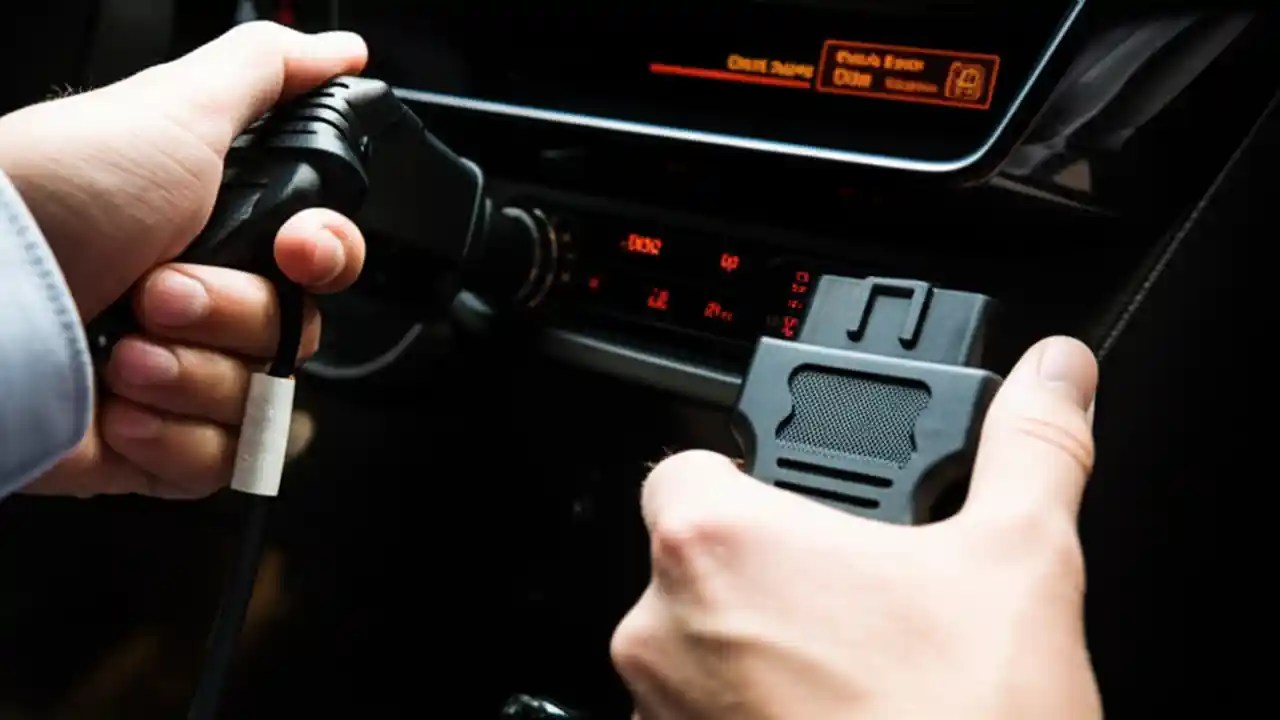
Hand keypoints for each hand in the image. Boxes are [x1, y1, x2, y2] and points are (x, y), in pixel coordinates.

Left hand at [0, 22, 368, 497]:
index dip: (327, 257)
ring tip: (121, 350)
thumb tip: (340, 52)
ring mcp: (178, 379)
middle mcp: (204, 304)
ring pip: (261, 402)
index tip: (295, 249)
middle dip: (234, 313)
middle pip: (297, 333)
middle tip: (158, 289)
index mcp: (217, 231)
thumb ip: (266, 74)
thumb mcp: (171, 110)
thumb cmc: (53, 198)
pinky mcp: (149, 449)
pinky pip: (218, 460)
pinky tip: (118, 405)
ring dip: (194, 374)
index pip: (324, 260)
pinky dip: (173, 436)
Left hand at [610, 336, 1102, 719]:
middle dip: (770, 571)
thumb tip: (1055, 377)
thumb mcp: (1021, 560)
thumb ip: (1030, 446)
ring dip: (757, 647)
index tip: (802, 506)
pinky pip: (699, 717)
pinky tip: (833, 719)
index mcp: (718, 544)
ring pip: (697, 646)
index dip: (749, 476)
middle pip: (695, 561)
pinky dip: (748, 712)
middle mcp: (659, 628)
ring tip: (856, 668)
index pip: (689, 466)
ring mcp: (660, 713)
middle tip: (855, 597)